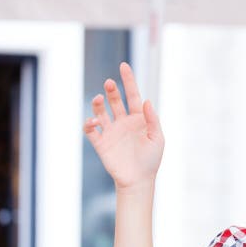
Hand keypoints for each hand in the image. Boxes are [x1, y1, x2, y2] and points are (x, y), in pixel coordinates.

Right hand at [83, 62, 164, 190]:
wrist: (138, 181)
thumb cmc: (151, 160)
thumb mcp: (157, 139)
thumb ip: (152, 120)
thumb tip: (147, 101)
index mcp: (138, 119)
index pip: (132, 95)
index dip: (128, 81)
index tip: (124, 65)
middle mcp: (123, 122)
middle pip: (115, 100)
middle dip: (111, 90)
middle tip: (109, 83)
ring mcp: (111, 131)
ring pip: (101, 111)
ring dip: (98, 104)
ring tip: (98, 99)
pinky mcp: (101, 143)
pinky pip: (90, 130)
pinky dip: (88, 123)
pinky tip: (93, 121)